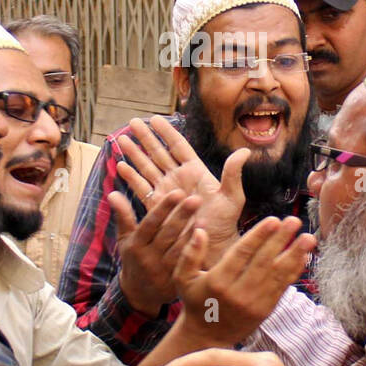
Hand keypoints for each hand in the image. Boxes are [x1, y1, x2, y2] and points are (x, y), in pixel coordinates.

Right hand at [112, 188, 200, 316]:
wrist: (139, 294)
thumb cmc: (134, 258)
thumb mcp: (125, 239)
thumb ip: (123, 216)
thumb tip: (113, 193)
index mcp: (136, 245)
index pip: (151, 223)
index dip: (164, 208)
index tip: (178, 192)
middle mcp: (149, 258)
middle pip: (167, 234)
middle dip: (182, 215)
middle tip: (196, 199)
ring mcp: (163, 271)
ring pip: (179, 249)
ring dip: (191, 232)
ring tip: (202, 216)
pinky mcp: (175, 281)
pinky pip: (187, 263)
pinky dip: (196, 249)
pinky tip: (204, 236)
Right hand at [116, 116, 246, 260]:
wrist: (210, 248)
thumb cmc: (224, 224)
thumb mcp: (231, 198)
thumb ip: (233, 174)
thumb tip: (244, 151)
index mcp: (195, 172)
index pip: (178, 146)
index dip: (166, 132)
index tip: (154, 118)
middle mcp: (179, 178)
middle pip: (159, 152)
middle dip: (145, 137)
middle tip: (133, 121)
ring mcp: (167, 191)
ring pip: (147, 167)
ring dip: (134, 153)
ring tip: (121, 140)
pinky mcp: (157, 205)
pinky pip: (142, 188)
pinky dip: (131, 177)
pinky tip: (121, 167)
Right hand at [174, 216, 314, 345]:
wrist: (206, 336)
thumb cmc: (195, 301)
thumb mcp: (183, 279)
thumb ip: (190, 254)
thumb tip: (200, 230)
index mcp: (218, 281)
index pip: (242, 253)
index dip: (259, 236)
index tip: (274, 220)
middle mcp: (238, 292)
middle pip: (263, 261)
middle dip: (281, 240)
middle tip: (294, 220)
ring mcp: (254, 303)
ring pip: (277, 275)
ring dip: (294, 255)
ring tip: (308, 238)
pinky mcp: (265, 310)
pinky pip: (282, 288)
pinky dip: (294, 272)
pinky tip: (304, 257)